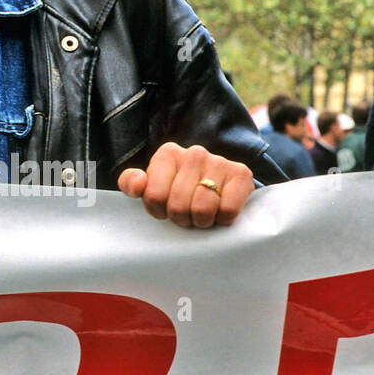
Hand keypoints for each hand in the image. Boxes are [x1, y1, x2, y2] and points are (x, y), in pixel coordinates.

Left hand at [117, 142, 255, 227]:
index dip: (159, 212)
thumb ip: (132, 183)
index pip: (153, 196)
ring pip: (203, 209)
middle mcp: (194, 153)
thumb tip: (138, 182)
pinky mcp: (241, 175)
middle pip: (178, 206)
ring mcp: (219, 162)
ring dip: (203, 221)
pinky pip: (227, 210)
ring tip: (204, 215)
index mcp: (168, 154)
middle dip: (182, 219)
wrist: (224, 186)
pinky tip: (220, 211)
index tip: (166, 210)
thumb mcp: (154, 185)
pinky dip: (223, 219)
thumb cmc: (183, 190)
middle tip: (188, 215)